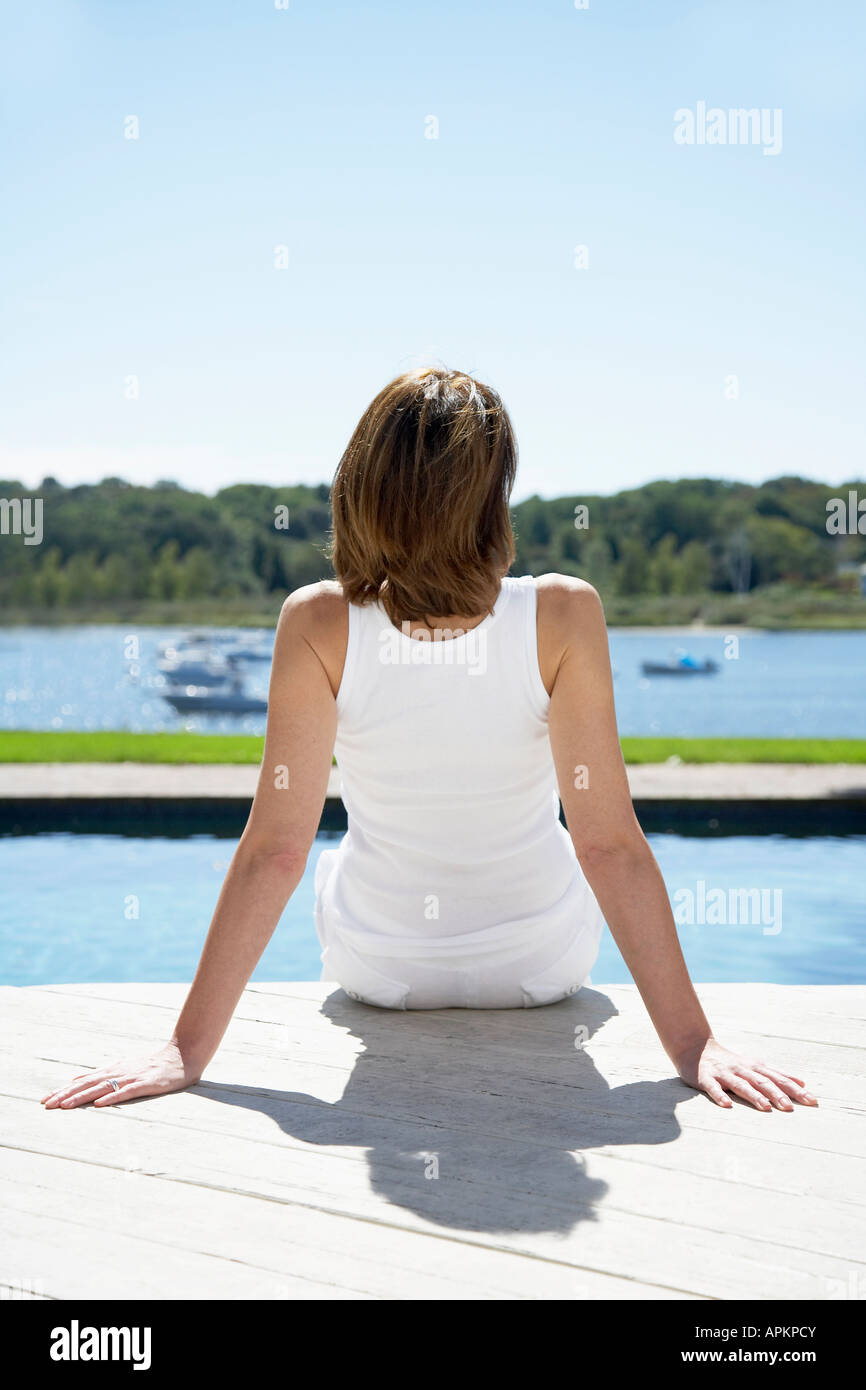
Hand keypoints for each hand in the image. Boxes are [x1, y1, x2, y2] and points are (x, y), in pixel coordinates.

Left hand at [40, 1042, 200, 1109]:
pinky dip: (111, 1098)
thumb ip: (101, 1074)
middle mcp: (118, 1072)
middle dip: (65, 1095)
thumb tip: (75, 1079)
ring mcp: (131, 1078)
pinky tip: (99, 1104)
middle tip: (46, 1105)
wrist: (182, 1055)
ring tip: (64, 1106)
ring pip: (101, 1088)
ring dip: (81, 1097)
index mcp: (112, 1070)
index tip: (45, 1100)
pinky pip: (126, 1092)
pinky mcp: (145, 1084)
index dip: (63, 1090)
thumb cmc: (152, 1065)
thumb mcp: (123, 1066)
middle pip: (87, 1085)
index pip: (82, 1082)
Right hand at [675, 1037, 817, 1110]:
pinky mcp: (706, 1078)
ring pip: (741, 1084)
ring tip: (765, 1107)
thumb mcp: (755, 1065)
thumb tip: (802, 1083)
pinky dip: (720, 1095)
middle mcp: (742, 1069)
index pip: (778, 1078)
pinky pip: (713, 1088)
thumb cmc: (730, 1062)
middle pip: (762, 1081)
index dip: (795, 1089)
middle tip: (790, 1107)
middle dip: (777, 1093)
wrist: (695, 1047)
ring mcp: (724, 1074)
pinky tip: (726, 1105)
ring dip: (753, 1095)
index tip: (812, 1100)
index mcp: (755, 1067)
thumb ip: (777, 1074)